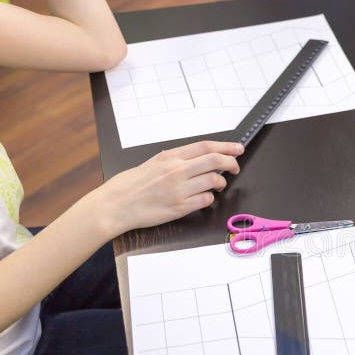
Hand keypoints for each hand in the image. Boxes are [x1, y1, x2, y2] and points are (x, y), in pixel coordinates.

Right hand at [93, 141, 243, 236]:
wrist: (117, 204)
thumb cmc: (133, 184)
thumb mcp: (154, 162)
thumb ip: (177, 159)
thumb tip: (199, 157)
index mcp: (170, 156)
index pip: (206, 146)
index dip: (226, 147)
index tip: (238, 149)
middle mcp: (176, 170)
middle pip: (215, 161)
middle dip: (231, 163)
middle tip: (235, 167)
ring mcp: (179, 189)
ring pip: (214, 181)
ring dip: (221, 183)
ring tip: (218, 185)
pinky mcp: (180, 207)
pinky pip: (206, 200)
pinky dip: (209, 198)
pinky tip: (204, 197)